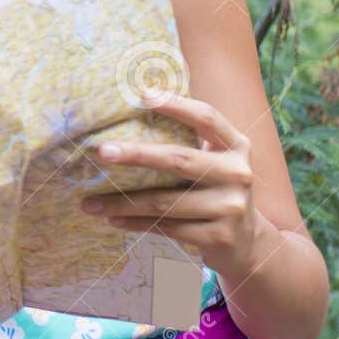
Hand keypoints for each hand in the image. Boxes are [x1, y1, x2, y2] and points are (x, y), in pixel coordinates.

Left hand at [82, 91, 270, 278]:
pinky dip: (136, 223)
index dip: (176, 105)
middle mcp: (238, 173)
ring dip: (122, 202)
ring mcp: (230, 207)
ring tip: (89, 203)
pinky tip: (112, 220)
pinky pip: (167, 228)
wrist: (249, 243)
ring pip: (165, 202)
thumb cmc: (217, 191)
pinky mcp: (219, 237)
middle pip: (179, 159)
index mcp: (236, 146)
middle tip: (102, 151)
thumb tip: (133, 110)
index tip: (141, 95)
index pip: (207, 118)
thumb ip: (190, 141)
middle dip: (136, 154)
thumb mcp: (216, 162)